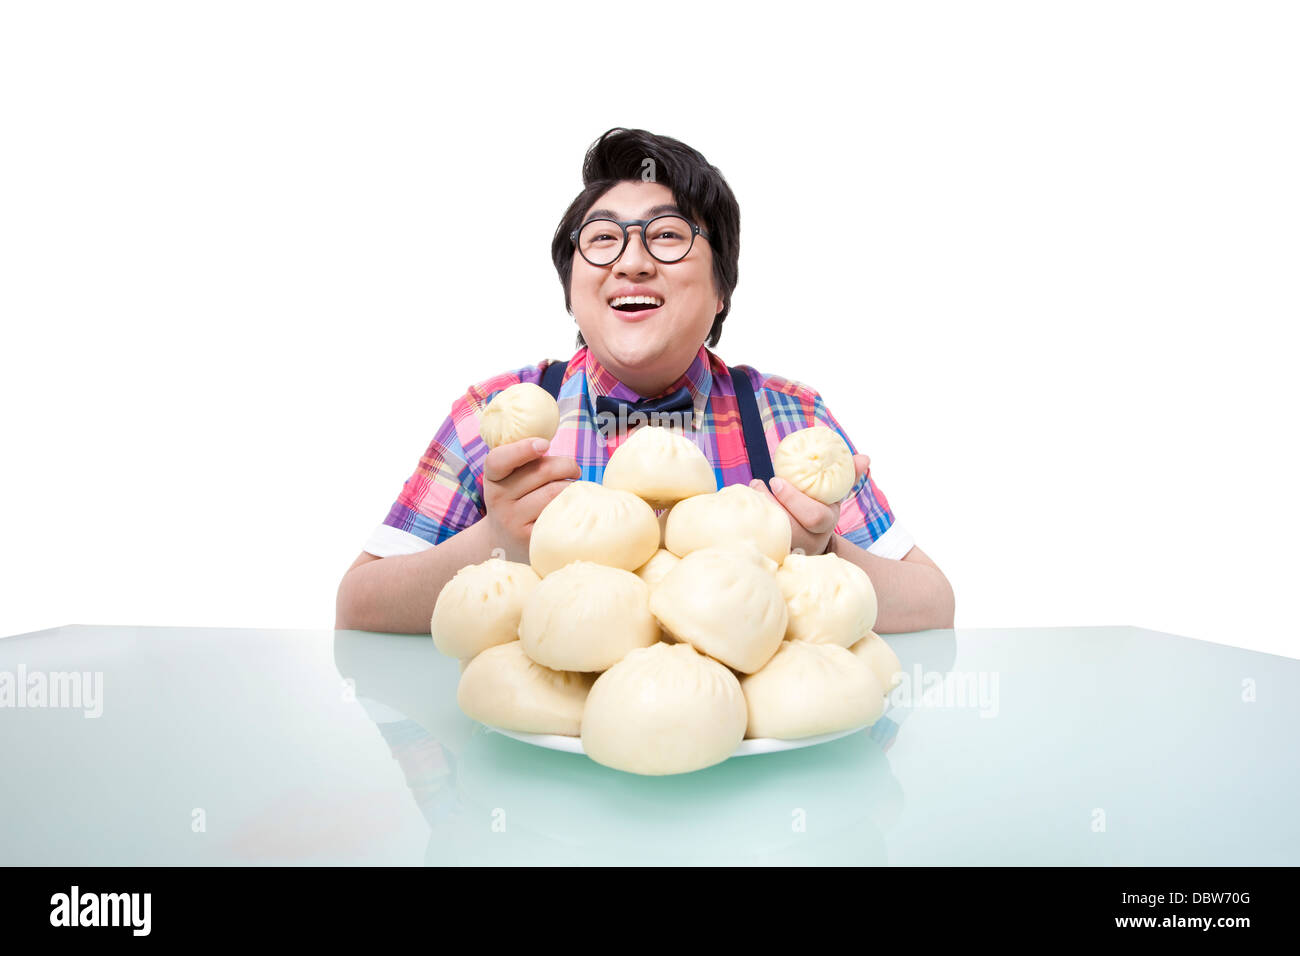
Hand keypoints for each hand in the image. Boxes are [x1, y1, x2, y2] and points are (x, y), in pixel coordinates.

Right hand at [482, 438, 580, 562]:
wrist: (502, 542)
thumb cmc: (515, 499)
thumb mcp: (508, 479)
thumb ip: (523, 460)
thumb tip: (548, 441)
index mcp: (492, 479)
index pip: (499, 460)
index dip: (522, 449)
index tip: (544, 444)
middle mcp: (498, 500)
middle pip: (541, 471)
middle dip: (566, 465)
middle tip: (573, 469)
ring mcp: (513, 521)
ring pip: (555, 492)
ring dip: (573, 485)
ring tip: (574, 486)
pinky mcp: (531, 538)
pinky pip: (560, 513)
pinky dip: (572, 504)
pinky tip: (572, 504)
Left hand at [750, 454, 871, 556]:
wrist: (806, 539)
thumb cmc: (818, 508)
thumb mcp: (833, 493)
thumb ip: (847, 475)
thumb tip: (865, 458)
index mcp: (826, 524)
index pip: (814, 517)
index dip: (794, 499)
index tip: (776, 480)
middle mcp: (810, 542)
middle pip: (792, 528)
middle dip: (773, 504)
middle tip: (760, 484)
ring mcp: (791, 551)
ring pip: (775, 535)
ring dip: (760, 510)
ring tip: (752, 489)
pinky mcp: (773, 555)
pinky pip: (761, 540)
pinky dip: (751, 520)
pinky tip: (746, 503)